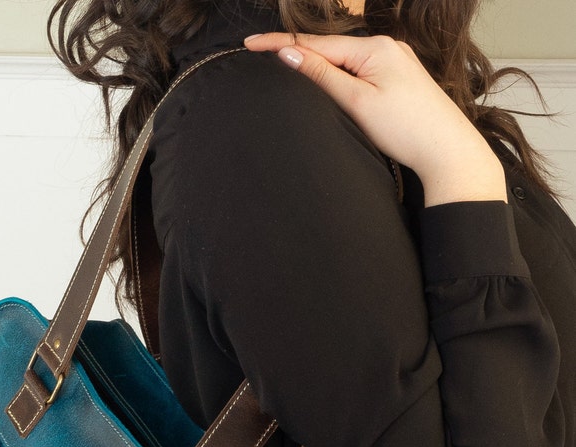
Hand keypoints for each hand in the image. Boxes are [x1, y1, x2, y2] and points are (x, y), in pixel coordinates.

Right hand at [245, 33, 506, 205]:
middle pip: (330, 49)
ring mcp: (395, 62)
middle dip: (297, 53)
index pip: (316, 44)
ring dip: (317, 65)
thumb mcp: (358, 102)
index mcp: (374, 48)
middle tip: (259, 55)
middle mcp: (386, 47)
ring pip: (345, 61)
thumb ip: (322, 77)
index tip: (249, 44)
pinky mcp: (401, 79)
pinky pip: (360, 71)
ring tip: (286, 69)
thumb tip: (289, 55)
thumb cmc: (407, 129)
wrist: (449, 151)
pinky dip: (339, 76)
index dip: (280, 45)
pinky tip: (327, 83)